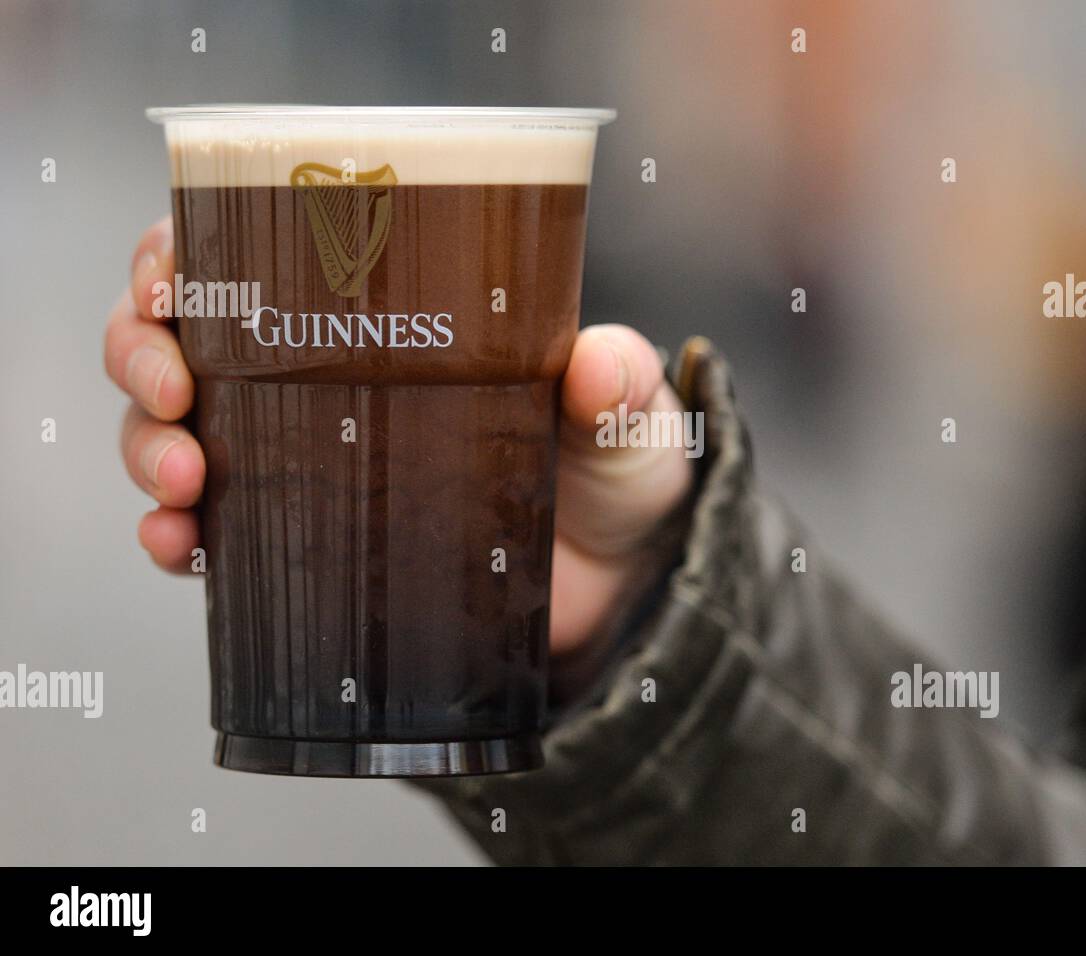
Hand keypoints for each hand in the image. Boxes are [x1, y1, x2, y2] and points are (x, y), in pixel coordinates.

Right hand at [105, 217, 693, 658]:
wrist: (617, 594)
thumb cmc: (616, 480)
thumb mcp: (629, 422)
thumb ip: (620, 387)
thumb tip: (594, 367)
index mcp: (390, 322)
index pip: (258, 257)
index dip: (185, 253)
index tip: (170, 279)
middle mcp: (328, 384)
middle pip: (186, 339)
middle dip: (144, 352)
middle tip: (173, 389)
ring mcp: (308, 466)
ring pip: (174, 430)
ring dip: (147, 444)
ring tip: (185, 478)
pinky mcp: (307, 546)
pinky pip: (210, 533)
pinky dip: (173, 537)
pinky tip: (180, 545)